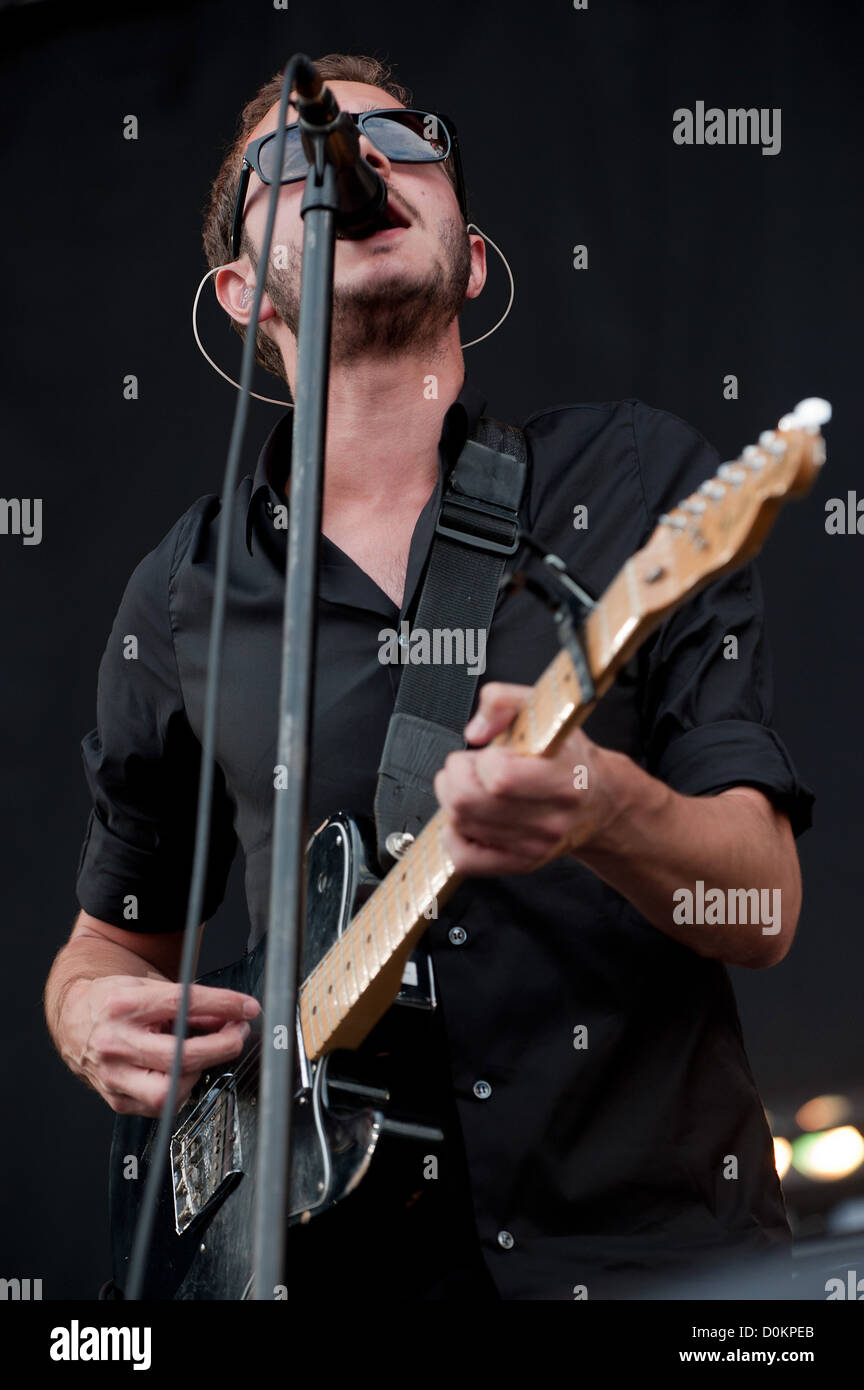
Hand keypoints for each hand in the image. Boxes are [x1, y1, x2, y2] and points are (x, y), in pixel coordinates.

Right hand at [69, 975, 259, 1116]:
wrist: (74, 1021)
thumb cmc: (115, 1003)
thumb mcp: (150, 989)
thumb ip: (191, 1004)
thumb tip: (231, 1017)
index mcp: (124, 1006)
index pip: (182, 1003)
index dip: (222, 1005)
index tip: (247, 1008)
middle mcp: (115, 1043)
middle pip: (179, 1056)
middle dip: (221, 1047)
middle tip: (238, 1035)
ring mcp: (113, 1076)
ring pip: (169, 1091)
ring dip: (199, 1073)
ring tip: (204, 1054)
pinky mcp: (116, 1100)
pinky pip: (161, 1106)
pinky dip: (181, 1089)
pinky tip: (183, 1072)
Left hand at [433, 681, 617, 875]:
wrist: (597, 801)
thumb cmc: (568, 756)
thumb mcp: (544, 711)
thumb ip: (504, 701)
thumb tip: (475, 731)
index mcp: (564, 780)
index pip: (500, 778)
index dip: (483, 760)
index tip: (492, 753)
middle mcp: (550, 819)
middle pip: (467, 802)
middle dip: (455, 775)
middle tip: (469, 766)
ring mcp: (533, 847)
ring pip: (460, 824)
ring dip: (453, 798)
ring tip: (473, 785)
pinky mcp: (518, 864)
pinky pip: (463, 858)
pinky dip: (452, 835)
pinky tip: (467, 817)